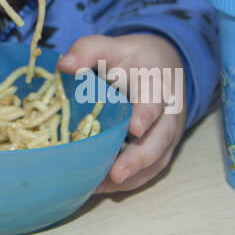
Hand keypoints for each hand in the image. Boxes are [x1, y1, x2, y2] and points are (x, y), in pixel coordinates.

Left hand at [57, 32, 188, 193]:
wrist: (163, 67)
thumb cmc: (132, 59)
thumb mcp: (112, 47)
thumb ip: (89, 50)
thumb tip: (65, 65)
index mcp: (157, 84)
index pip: (154, 100)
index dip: (145, 115)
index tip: (134, 129)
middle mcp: (169, 113)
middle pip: (159, 139)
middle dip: (139, 158)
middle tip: (117, 173)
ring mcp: (168, 135)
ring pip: (156, 160)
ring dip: (132, 175)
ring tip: (102, 187)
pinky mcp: (162, 150)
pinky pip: (151, 170)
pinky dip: (130, 181)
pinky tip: (102, 187)